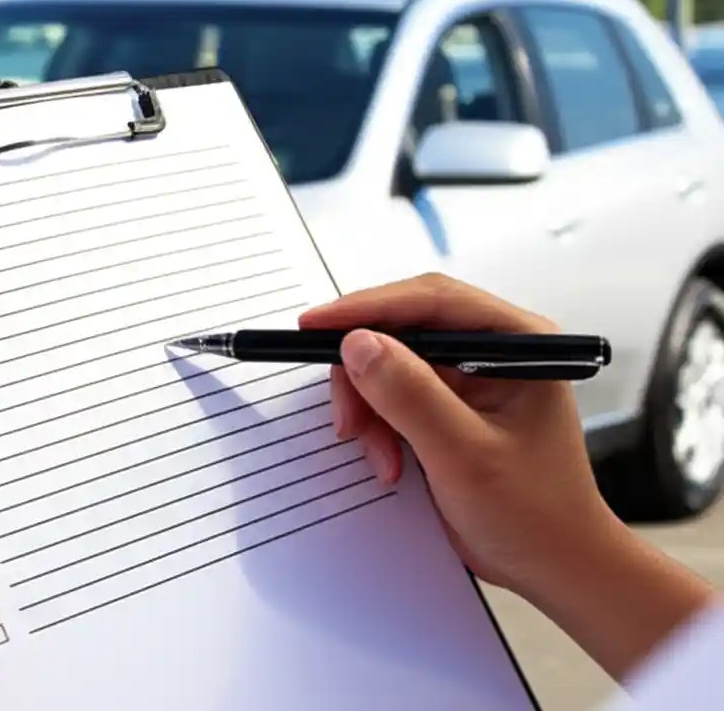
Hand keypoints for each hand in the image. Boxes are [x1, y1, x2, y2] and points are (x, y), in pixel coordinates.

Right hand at [299, 273, 712, 680]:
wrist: (552, 566)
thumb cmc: (533, 514)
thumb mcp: (464, 455)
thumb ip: (410, 395)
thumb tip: (358, 344)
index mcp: (517, 341)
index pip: (431, 301)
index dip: (366, 308)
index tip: (315, 326)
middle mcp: (493, 349)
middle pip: (403, 329)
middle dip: (366, 372)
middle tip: (348, 419)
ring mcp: (469, 378)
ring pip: (390, 365)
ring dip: (371, 410)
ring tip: (381, 458)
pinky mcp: (448, 407)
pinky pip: (393, 397)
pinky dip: (379, 428)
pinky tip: (392, 464)